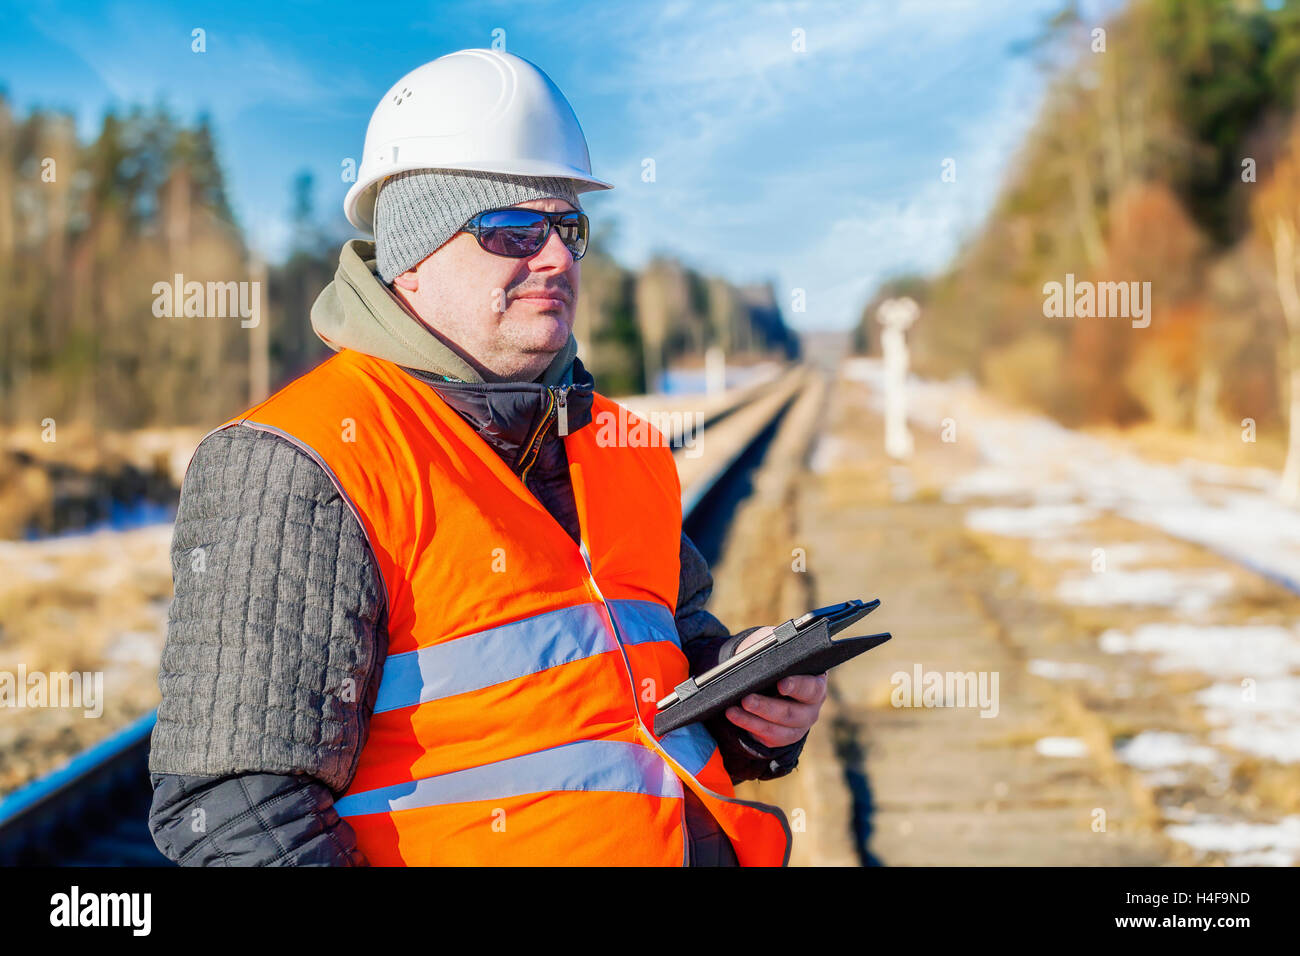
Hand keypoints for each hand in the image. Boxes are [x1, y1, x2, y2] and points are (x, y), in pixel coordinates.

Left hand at [723, 626, 827, 747]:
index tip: (780, 684)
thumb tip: (770, 644)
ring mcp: (799, 725)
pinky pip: (768, 737)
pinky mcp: (783, 737)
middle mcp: (811, 708)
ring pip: (778, 729)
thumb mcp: (776, 647)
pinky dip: (749, 727)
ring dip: (753, 720)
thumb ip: (777, 644)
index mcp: (816, 683)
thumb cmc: (774, 660)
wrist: (766, 678)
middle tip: (746, 699)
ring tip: (732, 710)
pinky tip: (734, 716)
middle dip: (767, 706)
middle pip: (793, 713)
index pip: (812, 688)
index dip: (797, 686)